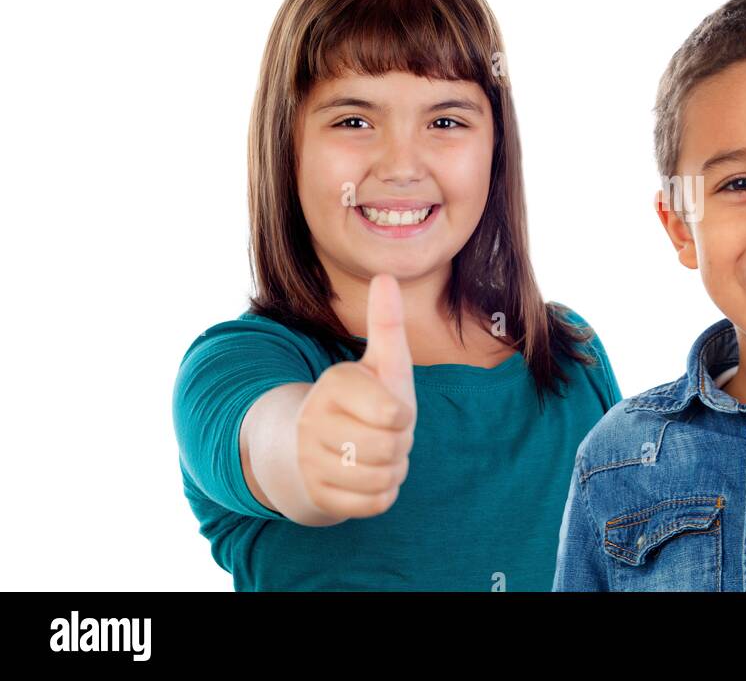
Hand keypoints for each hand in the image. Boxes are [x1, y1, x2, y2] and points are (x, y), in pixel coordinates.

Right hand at [297, 273, 416, 518]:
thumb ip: (386, 323)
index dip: (403, 415)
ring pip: (384, 477)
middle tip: (383, 434)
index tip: (387, 407)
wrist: (310, 446)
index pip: (395, 414)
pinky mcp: (316, 496)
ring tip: (374, 453)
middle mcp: (313, 421)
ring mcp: (309, 461)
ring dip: (392, 469)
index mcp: (334, 384)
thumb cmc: (362, 399)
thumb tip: (386, 275)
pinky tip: (364, 476)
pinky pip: (375, 503)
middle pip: (393, 448)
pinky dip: (381, 494)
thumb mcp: (379, 362)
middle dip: (400, 444)